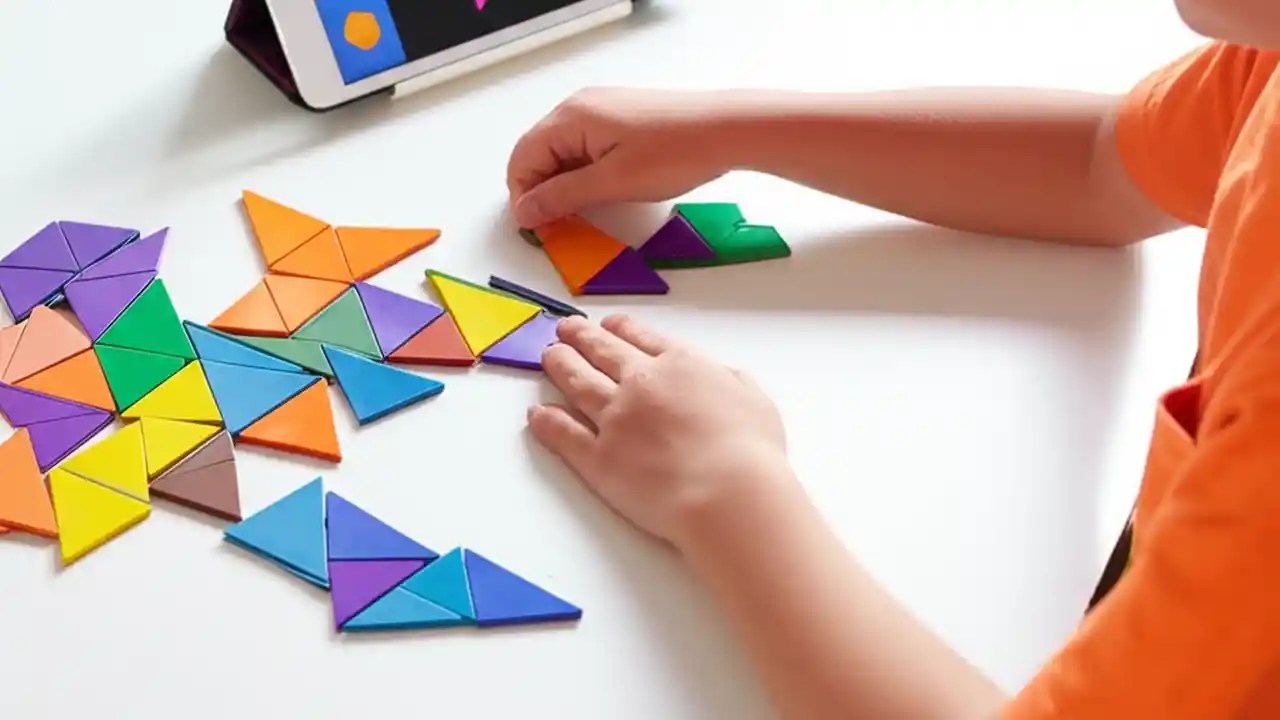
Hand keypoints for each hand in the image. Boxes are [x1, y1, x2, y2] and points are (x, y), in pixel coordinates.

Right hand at [506, 88, 734, 227]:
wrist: (726, 130)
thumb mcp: (612, 183)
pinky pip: (586, 148)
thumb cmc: (674, 154)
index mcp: (571, 117)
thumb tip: (524, 210)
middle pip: (538, 153)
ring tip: (583, 213)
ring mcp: (601, 110)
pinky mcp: (620, 119)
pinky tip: (602, 192)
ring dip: (564, 184)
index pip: (523, 158)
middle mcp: (579, 107)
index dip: (523, 196)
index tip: (537, 228)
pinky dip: (584, 173)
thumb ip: (562, 196)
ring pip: (563, 153)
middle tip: (558, 225)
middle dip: (542, 190)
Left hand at [528, 314, 788, 547]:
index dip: (622, 329)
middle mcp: (641, 383)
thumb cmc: (751, 450)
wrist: (727, 493)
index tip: (609, 325)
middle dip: (582, 337)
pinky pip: (564, 434)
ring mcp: (614, 419)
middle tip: (566, 329)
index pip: (643, 338)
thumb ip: (732, 383)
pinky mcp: (597, 458)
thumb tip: (723, 379)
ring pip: (577, 383)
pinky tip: (536, 415)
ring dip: (560, 366)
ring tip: (548, 356)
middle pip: (602, 352)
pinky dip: (547, 422)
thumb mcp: (755, 401)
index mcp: (681, 365)